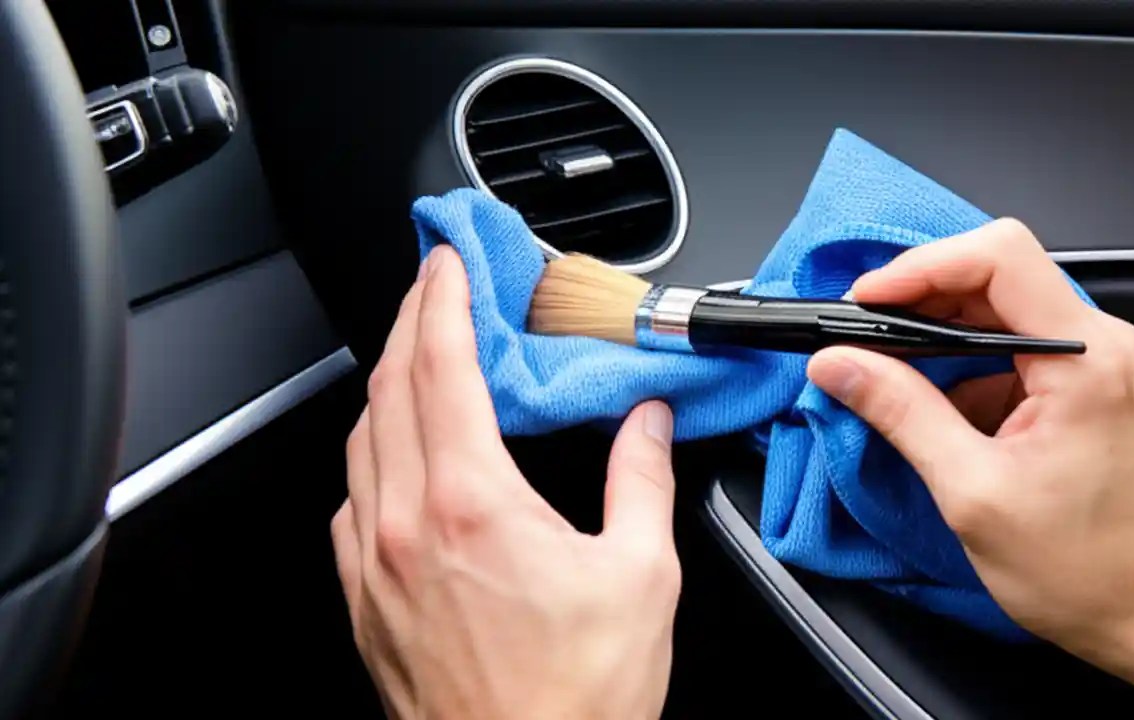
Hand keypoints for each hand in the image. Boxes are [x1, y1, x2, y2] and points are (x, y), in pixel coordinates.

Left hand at [331, 245, 680, 719]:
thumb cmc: (575, 702)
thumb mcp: (639, 578)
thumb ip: (643, 483)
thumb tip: (648, 424)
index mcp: (471, 504)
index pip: (440, 366)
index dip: (441, 300)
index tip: (448, 262)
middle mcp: (404, 525)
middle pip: (389, 388)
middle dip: (409, 322)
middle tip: (434, 287)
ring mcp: (372, 565)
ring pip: (361, 439)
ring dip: (388, 382)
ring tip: (418, 356)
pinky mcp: (362, 602)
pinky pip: (351, 499)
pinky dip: (373, 451)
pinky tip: (399, 456)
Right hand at [807, 219, 1133, 667]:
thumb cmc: (1085, 569)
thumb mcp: (971, 491)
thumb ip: (900, 413)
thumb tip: (841, 365)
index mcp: (1085, 360)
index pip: (999, 257)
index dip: (922, 266)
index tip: (869, 298)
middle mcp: (1101, 346)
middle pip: (995, 273)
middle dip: (920, 296)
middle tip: (865, 334)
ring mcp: (1096, 362)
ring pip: (998, 307)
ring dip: (936, 332)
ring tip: (888, 372)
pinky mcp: (1083, 383)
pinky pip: (1010, 344)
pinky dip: (960, 363)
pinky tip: (932, 403)